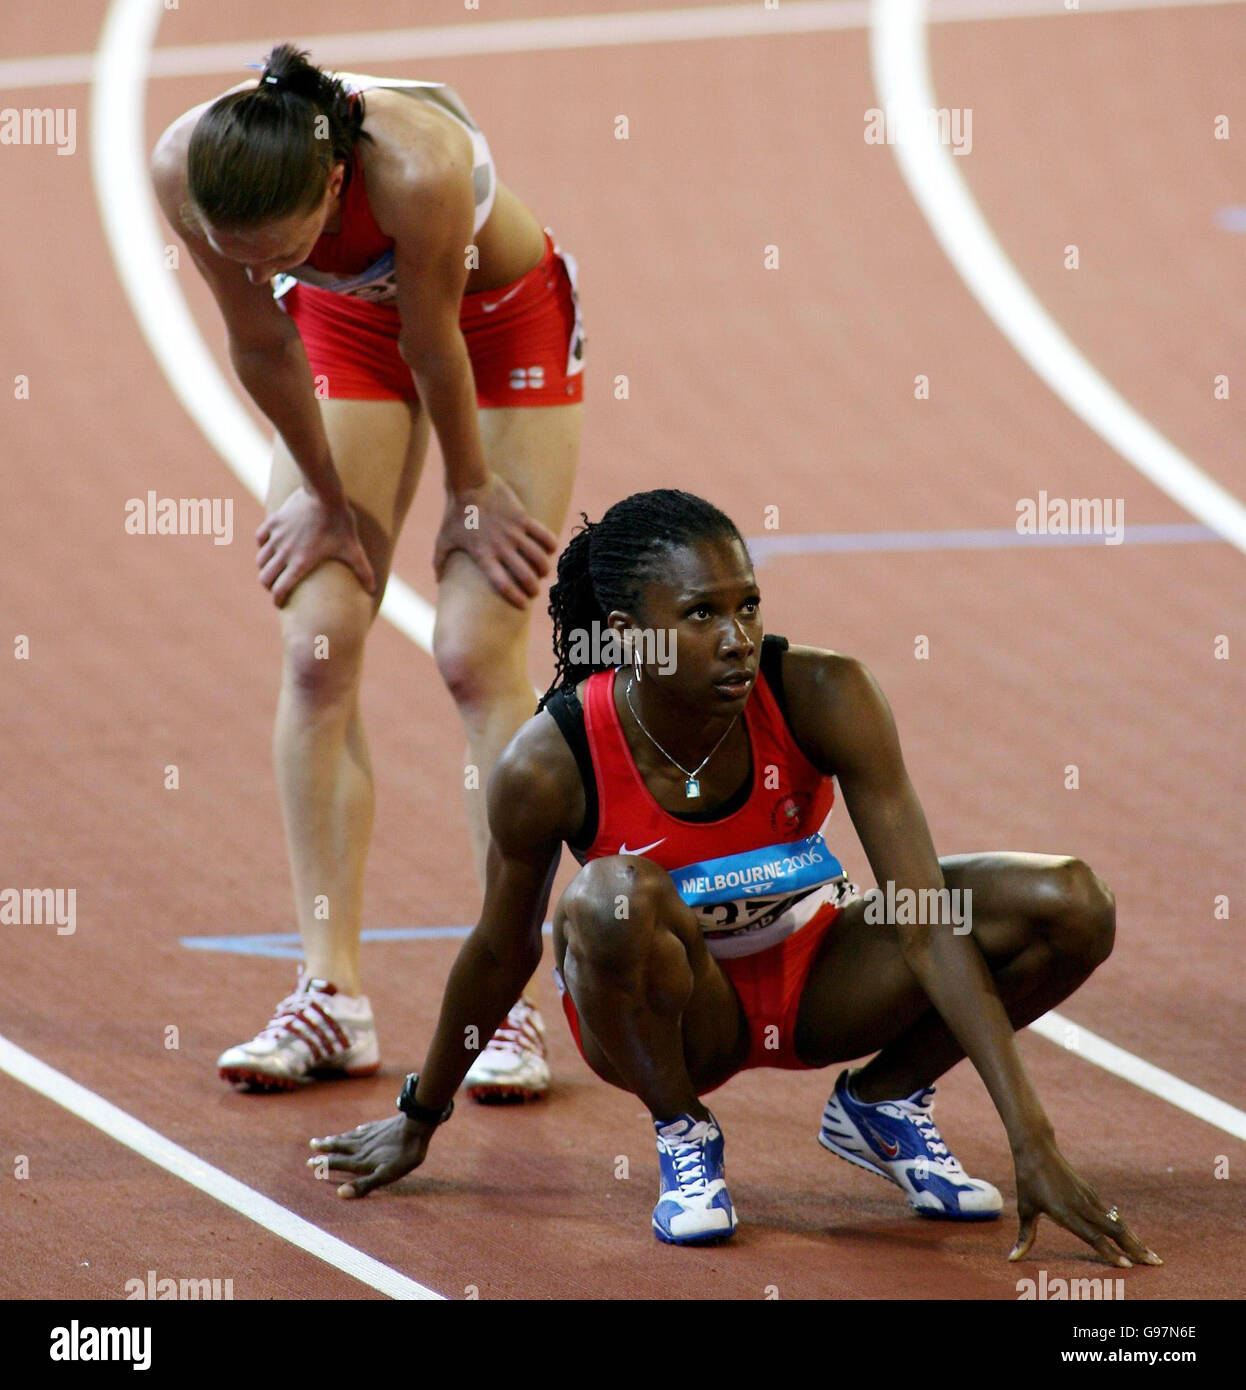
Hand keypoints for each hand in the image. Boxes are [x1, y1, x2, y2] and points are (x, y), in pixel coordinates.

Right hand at [256, 488, 375, 606]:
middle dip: (269, 586)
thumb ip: (362, 570)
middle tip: (276, 587)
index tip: (279, 604)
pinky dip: (263, 545)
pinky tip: (269, 545)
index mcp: (300, 563)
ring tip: (272, 569)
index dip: (278, 600)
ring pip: (261, 559)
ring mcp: (277, 537)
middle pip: (265, 577)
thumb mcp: (353, 549)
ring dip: (265, 567)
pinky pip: (260, 537)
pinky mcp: (274, 521)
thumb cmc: (340, 523)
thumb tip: (373, 589)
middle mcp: (284, 552)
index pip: (280, 589)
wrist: (325, 494)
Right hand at [308, 1114, 431, 1197]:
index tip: (310, 1162)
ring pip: (349, 1137)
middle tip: (312, 1145)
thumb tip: (340, 1193)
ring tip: (326, 1138)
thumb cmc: (403, 1155)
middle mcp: (362, 1146)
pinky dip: (357, 1131)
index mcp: (362, 1160)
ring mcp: (371, 1134)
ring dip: (337, 1138)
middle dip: (326, 1147)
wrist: (416, 1127)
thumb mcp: (385, 1175)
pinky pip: (364, 1129)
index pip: (338, 1162)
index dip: (324, 1164)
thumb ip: (363, 1185)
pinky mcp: (380, 1127)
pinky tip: (357, 1129)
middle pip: (340, 1146)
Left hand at [433, 472, 556, 608]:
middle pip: (525, 574)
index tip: (523, 605)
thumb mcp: (442, 539)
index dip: (515, 597)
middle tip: (534, 592)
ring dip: (544, 568)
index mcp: (483, 555)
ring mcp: (514, 532)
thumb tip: (438, 580)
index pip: (502, 583)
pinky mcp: (522, 518)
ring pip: (538, 556)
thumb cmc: (455, 514)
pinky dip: (550, 544)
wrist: (469, 483)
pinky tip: (551, 549)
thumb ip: (439, 562)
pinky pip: (543, 534)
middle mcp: (501, 546)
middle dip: (533, 588)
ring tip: (543, 573)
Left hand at [1010, 1136, 1161, 1266]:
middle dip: (1135, 1248)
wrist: (1037, 1149)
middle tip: (1155, 1264)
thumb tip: (1012, 1258)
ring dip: (1136, 1239)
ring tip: (1152, 1256)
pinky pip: (1112, 1214)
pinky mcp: (1092, 1193)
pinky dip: (1126, 1228)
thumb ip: (1025, 1236)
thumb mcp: (1024, 1209)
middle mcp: (1081, 1206)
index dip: (1109, 1252)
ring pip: (1117, 1222)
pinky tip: (1134, 1239)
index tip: (1127, 1265)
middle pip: (1114, 1230)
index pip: (1092, 1236)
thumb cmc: (1028, 1180)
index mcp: (1065, 1212)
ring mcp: (1089, 1198)